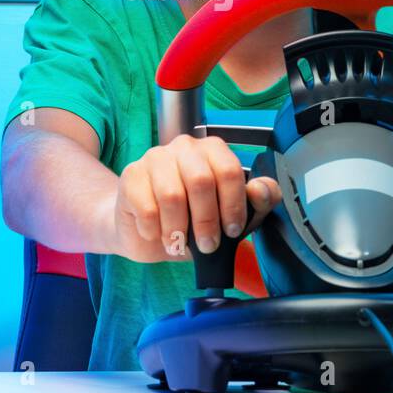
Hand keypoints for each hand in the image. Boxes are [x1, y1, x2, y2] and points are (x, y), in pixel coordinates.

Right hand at [111, 134, 281, 263]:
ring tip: (178, 243)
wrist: (148, 232)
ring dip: (178, 230)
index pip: (229, 171)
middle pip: (201, 181)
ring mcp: (155, 158)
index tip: (232, 231)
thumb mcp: (231, 217)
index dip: (234, 205)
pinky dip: (155, 230)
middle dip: (207, 221)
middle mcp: (185, 147)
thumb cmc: (194, 221)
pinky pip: (146, 207)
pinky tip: (156, 234)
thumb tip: (261, 190)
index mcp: (213, 150)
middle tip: (207, 245)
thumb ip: (257, 203)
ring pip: (172, 195)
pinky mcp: (131, 175)